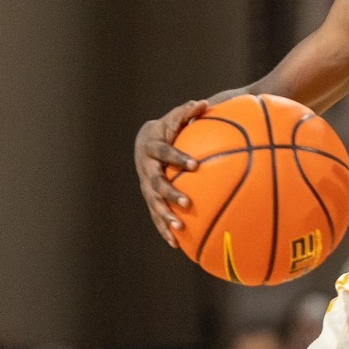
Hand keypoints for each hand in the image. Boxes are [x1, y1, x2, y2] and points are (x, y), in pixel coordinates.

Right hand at [134, 97, 211, 242]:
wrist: (144, 141)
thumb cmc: (167, 129)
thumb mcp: (175, 119)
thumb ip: (188, 113)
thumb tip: (205, 103)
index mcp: (153, 148)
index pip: (166, 153)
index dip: (178, 158)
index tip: (195, 165)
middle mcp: (146, 169)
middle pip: (156, 183)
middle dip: (170, 194)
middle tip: (187, 202)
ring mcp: (146, 185)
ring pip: (153, 203)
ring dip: (165, 216)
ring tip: (179, 227)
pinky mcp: (149, 198)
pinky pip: (155, 216)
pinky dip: (164, 229)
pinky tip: (176, 244)